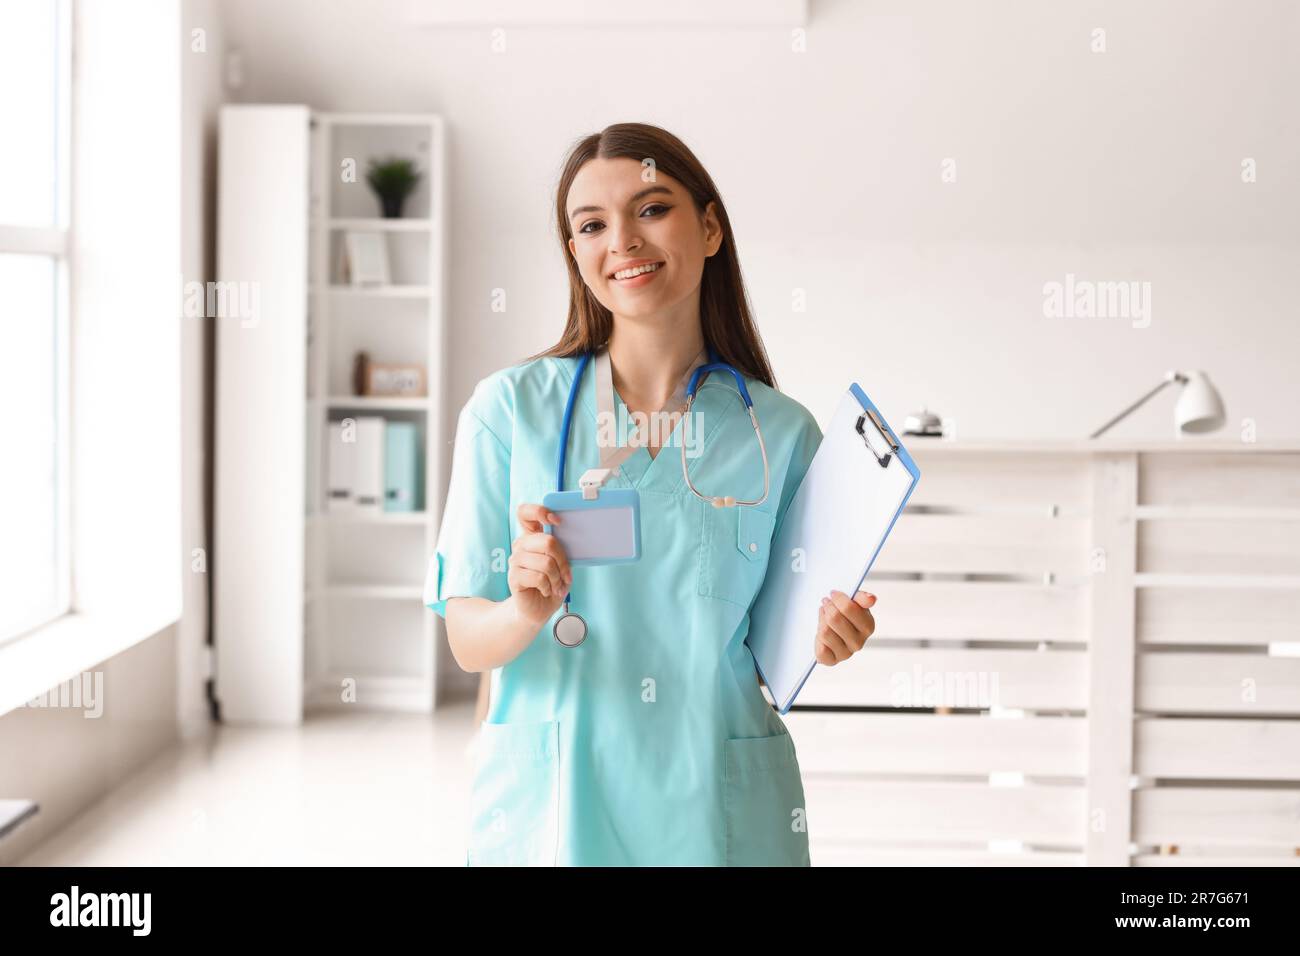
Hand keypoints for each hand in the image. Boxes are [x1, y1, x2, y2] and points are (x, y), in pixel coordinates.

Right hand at [507, 503, 572, 627]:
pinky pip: (539, 577)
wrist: (538, 609)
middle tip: (565, 576)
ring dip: (556, 578)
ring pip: (546, 562)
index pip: (526, 513)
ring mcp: (515, 560)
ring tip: (555, 586)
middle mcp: (521, 545)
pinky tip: (545, 590)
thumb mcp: (562, 565)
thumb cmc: (551, 584)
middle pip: (547, 541)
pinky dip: (548, 586)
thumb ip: (562, 550)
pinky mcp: (513, 576)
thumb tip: (575, 539)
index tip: (556, 521)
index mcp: (532, 537)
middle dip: (563, 562)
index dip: (540, 511)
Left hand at [815, 590, 875, 665]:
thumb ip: (862, 598)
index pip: (848, 607)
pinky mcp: (832, 660)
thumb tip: (871, 599)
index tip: (833, 594)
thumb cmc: (845, 614)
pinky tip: (822, 633)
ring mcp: (846, 654)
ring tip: (824, 617)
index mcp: (868, 626)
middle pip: (834, 618)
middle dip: (827, 607)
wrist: (833, 627)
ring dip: (821, 621)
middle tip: (826, 603)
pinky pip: (820, 649)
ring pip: (825, 632)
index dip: (837, 598)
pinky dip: (817, 639)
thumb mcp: (855, 601)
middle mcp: (859, 643)